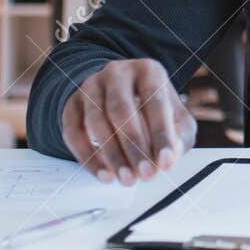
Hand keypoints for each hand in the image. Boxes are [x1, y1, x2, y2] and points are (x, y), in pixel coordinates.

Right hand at [61, 60, 195, 184]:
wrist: (119, 92)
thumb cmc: (153, 108)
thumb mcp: (175, 117)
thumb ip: (178, 136)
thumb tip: (169, 157)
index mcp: (148, 71)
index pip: (154, 102)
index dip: (161, 134)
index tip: (165, 162)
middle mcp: (117, 73)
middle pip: (121, 110)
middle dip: (134, 147)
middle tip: (145, 175)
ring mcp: (91, 86)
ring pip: (96, 121)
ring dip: (112, 155)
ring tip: (126, 179)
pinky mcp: (72, 104)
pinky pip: (74, 133)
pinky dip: (88, 157)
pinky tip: (104, 174)